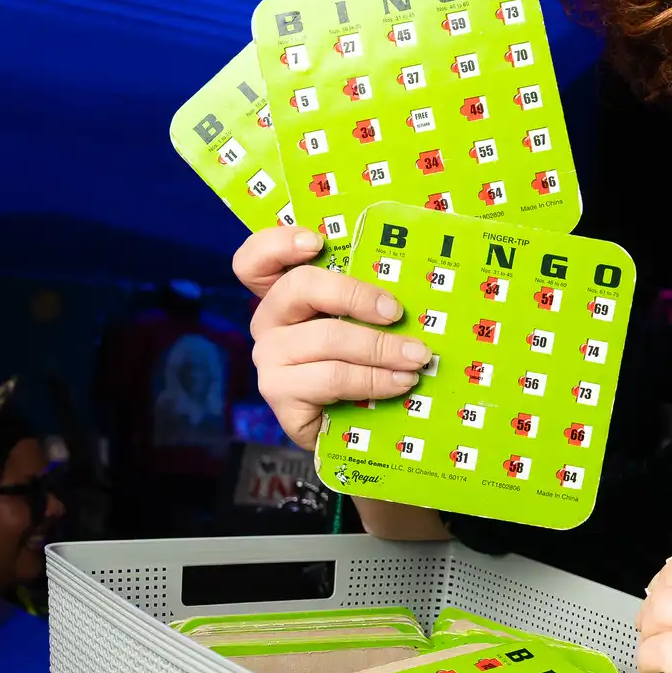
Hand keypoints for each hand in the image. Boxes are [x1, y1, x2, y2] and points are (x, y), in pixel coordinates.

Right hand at [233, 226, 431, 448]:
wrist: (354, 431)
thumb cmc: (361, 366)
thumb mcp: (363, 325)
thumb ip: (368, 302)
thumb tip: (413, 293)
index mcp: (285, 295)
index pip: (255, 259)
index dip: (277, 243)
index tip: (316, 242)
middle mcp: (268, 322)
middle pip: (299, 286)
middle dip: (356, 295)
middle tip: (397, 312)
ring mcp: (269, 358)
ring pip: (326, 338)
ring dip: (380, 348)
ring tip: (416, 357)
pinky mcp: (280, 393)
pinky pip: (332, 378)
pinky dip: (373, 379)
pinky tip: (400, 383)